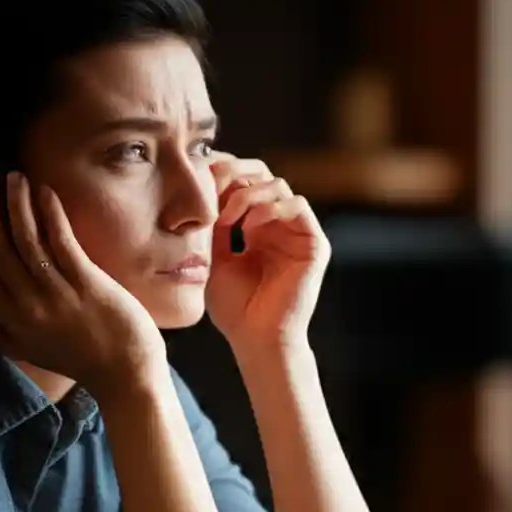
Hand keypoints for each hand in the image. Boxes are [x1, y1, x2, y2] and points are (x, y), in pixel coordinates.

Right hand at [0, 173, 165, 395]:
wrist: (126, 374)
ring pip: (25, 240)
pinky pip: (62, 241)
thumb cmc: (80, 360)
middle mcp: (28, 306)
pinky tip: (44, 192)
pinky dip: (50, 213)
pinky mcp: (89, 284)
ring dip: (16, 204)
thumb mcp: (27, 350)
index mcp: (10, 319)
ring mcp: (59, 294)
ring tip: (13, 177)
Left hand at [207, 154, 329, 351]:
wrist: (257, 338)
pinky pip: (298, 206)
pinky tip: (249, 227)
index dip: (222, 173)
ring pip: (278, 185)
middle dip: (235, 173)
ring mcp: (298, 233)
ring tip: (228, 218)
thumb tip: (201, 187)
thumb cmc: (235, 308)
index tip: (196, 178)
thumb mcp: (213, 257)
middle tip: (211, 187)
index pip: (244, 182)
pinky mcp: (314, 244)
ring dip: (248, 194)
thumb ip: (213, 223)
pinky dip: (271, 208)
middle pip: (262, 175)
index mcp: (258, 228)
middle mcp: (280, 226)